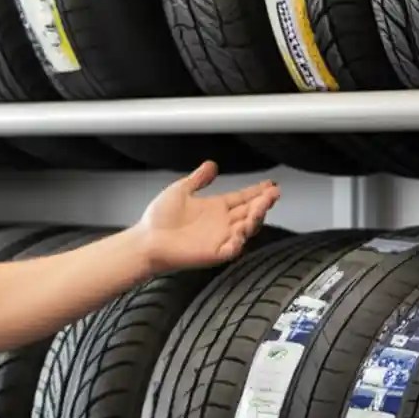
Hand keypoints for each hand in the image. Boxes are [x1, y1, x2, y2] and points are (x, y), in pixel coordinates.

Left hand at [136, 160, 279, 274]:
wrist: (145, 239)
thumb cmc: (158, 218)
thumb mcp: (180, 191)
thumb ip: (198, 179)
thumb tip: (211, 165)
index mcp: (215, 208)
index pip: (242, 198)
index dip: (257, 192)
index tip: (270, 184)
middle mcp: (221, 223)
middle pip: (250, 212)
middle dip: (263, 203)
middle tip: (273, 194)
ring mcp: (219, 239)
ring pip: (246, 229)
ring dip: (256, 218)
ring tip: (260, 207)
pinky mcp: (213, 253)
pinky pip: (232, 249)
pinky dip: (239, 241)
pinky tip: (241, 230)